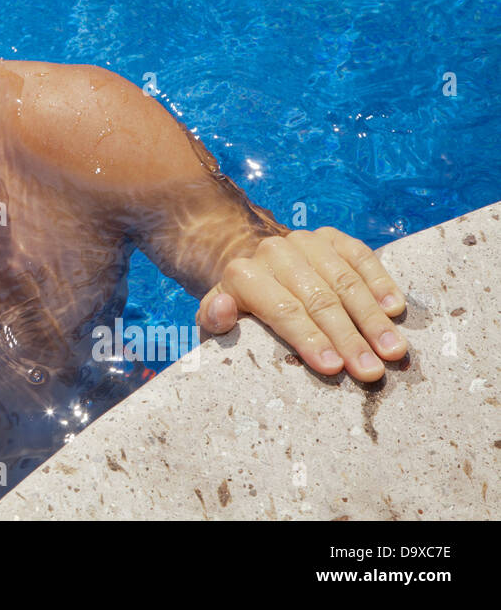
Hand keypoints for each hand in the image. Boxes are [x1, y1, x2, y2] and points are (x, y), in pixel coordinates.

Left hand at [196, 227, 407, 380]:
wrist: (254, 266)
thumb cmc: (240, 307)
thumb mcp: (215, 318)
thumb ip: (213, 319)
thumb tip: (224, 309)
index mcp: (244, 274)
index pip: (283, 310)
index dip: (309, 339)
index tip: (334, 368)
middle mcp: (276, 251)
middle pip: (319, 299)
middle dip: (348, 338)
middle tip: (371, 371)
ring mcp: (306, 241)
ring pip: (345, 280)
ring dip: (372, 318)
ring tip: (393, 350)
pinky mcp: (333, 237)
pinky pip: (362, 256)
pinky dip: (380, 282)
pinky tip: (395, 309)